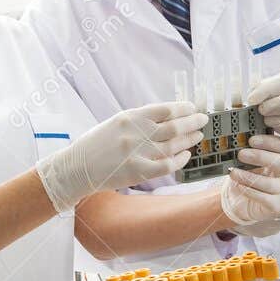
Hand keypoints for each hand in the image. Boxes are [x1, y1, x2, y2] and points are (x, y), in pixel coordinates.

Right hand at [36, 101, 206, 212]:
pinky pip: (167, 165)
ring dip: (189, 139)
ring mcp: (137, 153)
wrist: (76, 168)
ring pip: (173, 144)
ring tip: (198, 136)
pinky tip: (186, 155)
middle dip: (192, 122)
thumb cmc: (95, 145)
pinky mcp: (137, 172)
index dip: (183, 108)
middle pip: (173, 125)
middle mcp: (135, 132)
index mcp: (129, 117)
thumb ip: (139, 121)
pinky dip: (179, 159)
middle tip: (203, 120)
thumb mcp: (115, 124)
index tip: (192, 108)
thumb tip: (166, 118)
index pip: (164, 109)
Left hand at [220, 134, 279, 237]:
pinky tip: (239, 186)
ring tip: (233, 172)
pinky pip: (264, 198)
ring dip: (248, 176)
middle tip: (241, 154)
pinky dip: (249, 191)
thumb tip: (236, 145)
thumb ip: (249, 155)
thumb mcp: (251, 166)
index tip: (252, 140)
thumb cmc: (251, 181)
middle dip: (260, 156)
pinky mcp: (278, 206)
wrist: (247, 205)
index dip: (269, 141)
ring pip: (269, 182)